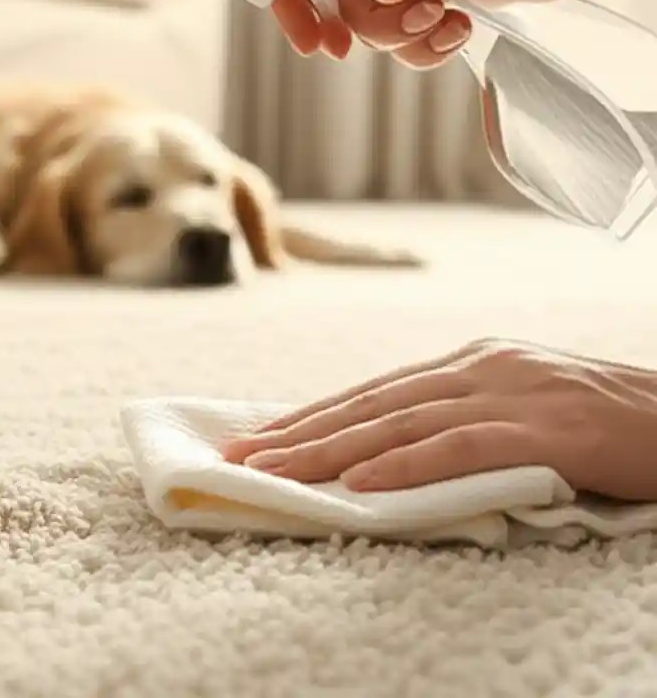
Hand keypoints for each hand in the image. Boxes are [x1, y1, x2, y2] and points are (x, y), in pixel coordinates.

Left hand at [222, 339, 656, 501]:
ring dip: (332, 449)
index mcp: (473, 364)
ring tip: (278, 470)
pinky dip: (408, 465)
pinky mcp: (547, 427)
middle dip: (302, 430)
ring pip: (403, 421)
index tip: (259, 437)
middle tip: (243, 455)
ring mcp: (514, 392)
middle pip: (373, 403)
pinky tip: (363, 483)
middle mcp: (482, 367)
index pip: (374, 392)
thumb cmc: (605, 428)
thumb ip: (460, 423)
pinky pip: (462, 446)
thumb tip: (386, 455)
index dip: (313, 415)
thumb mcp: (521, 413)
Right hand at [272, 0, 605, 68]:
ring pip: (370, 33)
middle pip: (336, 7)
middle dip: (371, 25)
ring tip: (443, 19)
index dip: (293, 4)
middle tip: (418, 17)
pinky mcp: (436, 12)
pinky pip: (407, 50)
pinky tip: (455, 32)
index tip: (317, 43)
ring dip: (404, 40)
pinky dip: (427, 52)